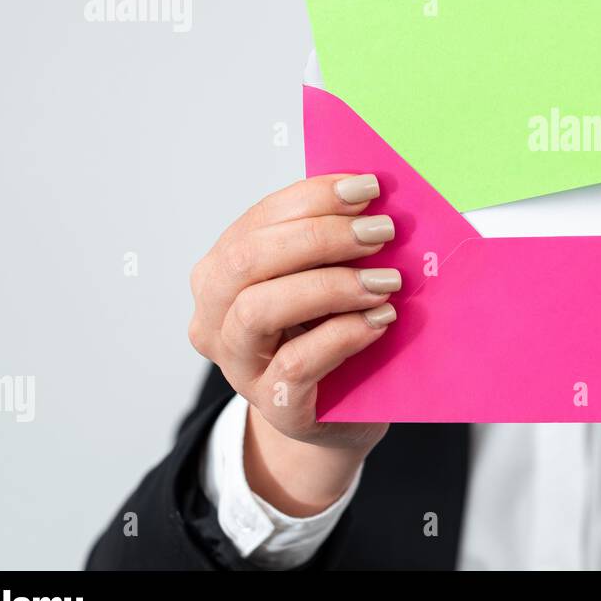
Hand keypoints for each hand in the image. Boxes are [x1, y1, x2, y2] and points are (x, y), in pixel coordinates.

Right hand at [187, 173, 398, 515]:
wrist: (340, 412)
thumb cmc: (332, 332)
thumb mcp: (322, 278)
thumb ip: (328, 242)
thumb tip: (369, 195)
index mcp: (221, 274)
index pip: (257, 222)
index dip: (312, 199)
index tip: (367, 187)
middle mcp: (214, 318)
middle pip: (248, 259)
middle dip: (319, 236)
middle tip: (381, 231)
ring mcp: (239, 365)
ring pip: (259, 309)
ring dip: (330, 286)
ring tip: (386, 281)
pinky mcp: (274, 405)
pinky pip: (297, 362)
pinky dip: (344, 334)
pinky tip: (382, 320)